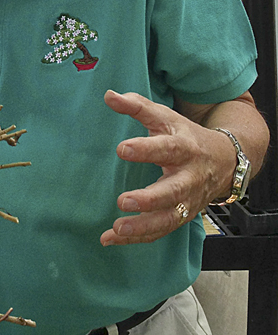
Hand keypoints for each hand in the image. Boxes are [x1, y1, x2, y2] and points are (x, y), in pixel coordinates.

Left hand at [100, 89, 233, 246]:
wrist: (224, 161)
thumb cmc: (186, 137)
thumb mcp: (166, 117)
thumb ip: (137, 106)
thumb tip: (109, 95)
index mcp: (184, 149)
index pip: (167, 148)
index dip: (146, 149)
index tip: (122, 149)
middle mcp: (189, 178)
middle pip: (173, 191)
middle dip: (149, 199)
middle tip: (123, 201)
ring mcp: (187, 201)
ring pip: (168, 219)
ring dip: (143, 226)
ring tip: (117, 228)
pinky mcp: (181, 216)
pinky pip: (160, 231)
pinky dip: (137, 238)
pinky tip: (111, 238)